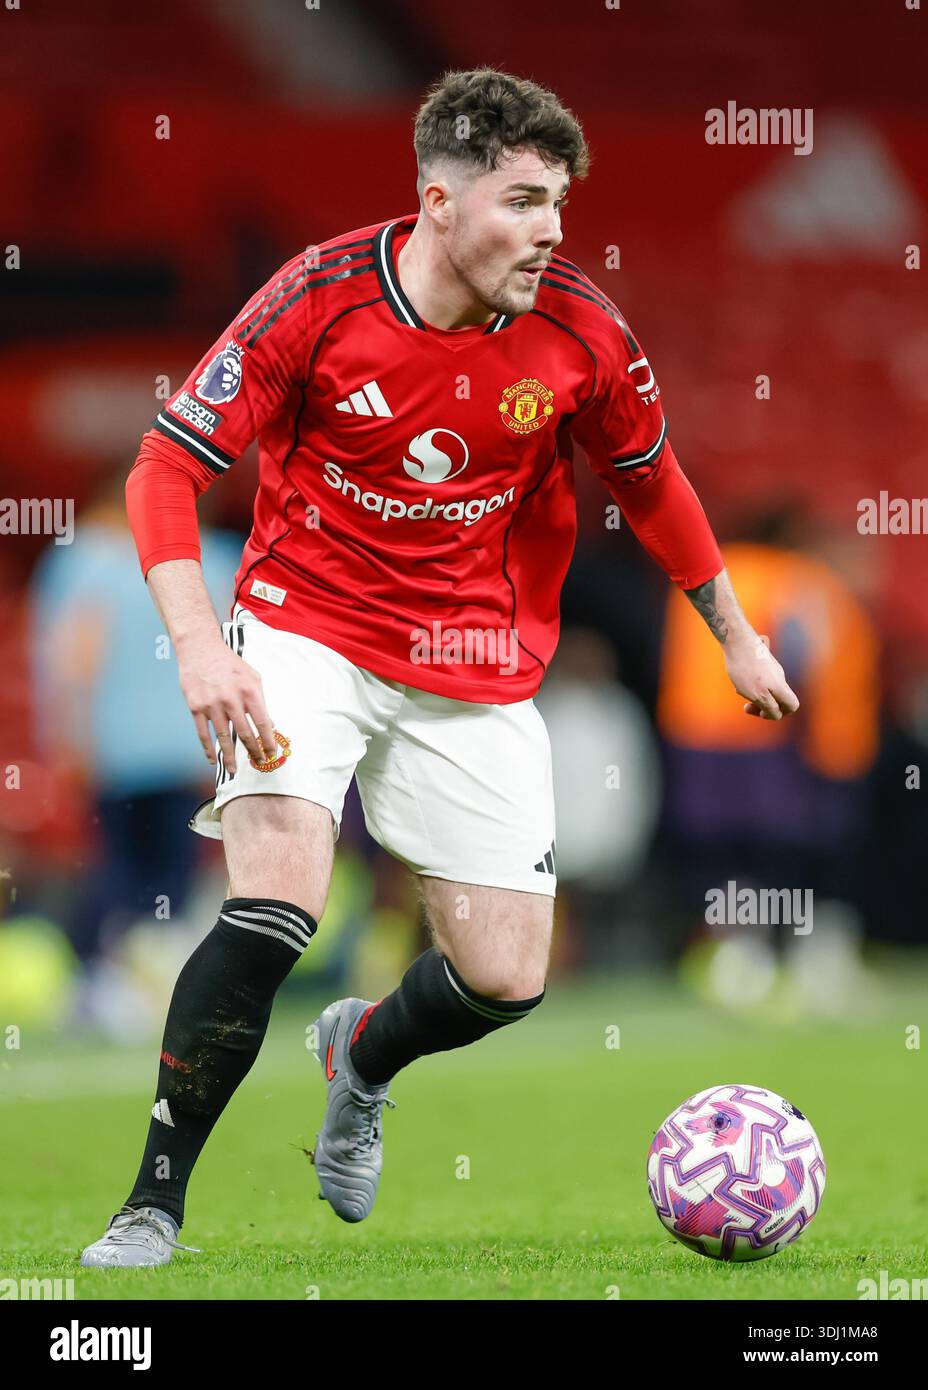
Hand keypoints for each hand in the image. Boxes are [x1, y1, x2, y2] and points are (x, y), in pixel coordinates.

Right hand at [177, 638, 276, 774]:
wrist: (200, 649)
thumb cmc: (229, 664)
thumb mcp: (252, 677)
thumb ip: (261, 700)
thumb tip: (269, 725)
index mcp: (249, 690)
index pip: (262, 722)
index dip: (268, 740)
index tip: (271, 752)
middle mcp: (231, 698)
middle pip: (244, 733)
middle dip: (253, 751)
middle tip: (258, 763)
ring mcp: (212, 704)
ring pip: (223, 737)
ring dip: (230, 756)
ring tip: (234, 770)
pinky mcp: (196, 707)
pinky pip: (202, 733)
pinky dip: (208, 749)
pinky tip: (212, 759)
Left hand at [724, 632, 799, 720]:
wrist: (737, 640)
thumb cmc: (745, 669)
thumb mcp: (757, 695)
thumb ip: (769, 707)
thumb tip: (777, 714)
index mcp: (781, 686)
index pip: (792, 705)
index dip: (778, 714)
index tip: (761, 711)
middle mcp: (779, 676)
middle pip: (778, 699)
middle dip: (762, 706)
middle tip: (747, 706)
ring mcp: (771, 667)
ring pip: (767, 688)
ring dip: (753, 694)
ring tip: (738, 690)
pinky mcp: (762, 660)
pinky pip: (759, 678)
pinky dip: (749, 683)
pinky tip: (737, 678)